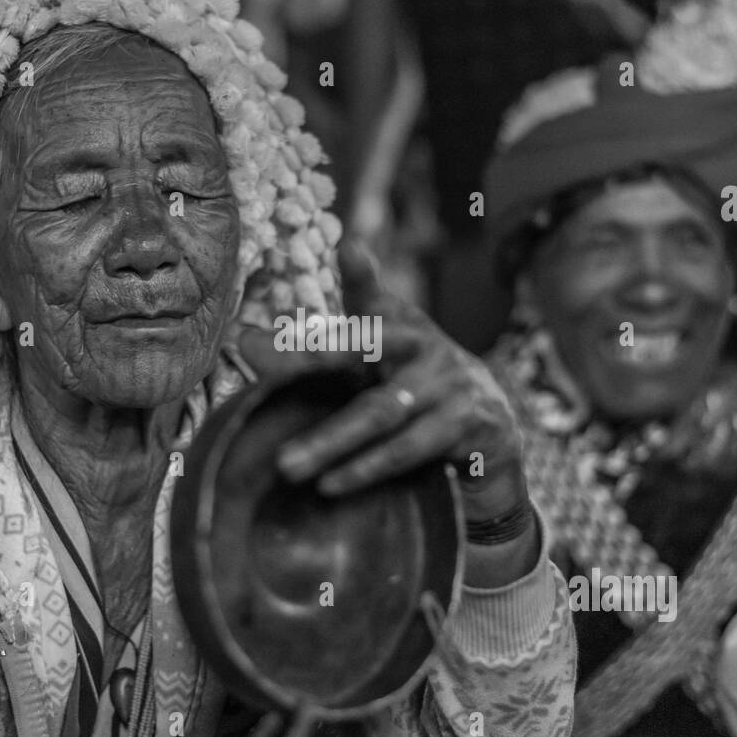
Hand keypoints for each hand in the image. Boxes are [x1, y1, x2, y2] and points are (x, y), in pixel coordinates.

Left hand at [237, 240, 539, 585]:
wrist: (493, 436)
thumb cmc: (416, 392)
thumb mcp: (376, 365)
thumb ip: (315, 353)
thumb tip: (244, 342)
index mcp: (401, 327)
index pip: (373, 299)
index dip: (362, 275)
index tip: (350, 252)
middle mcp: (428, 347)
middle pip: (367, 347)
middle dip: (311, 356)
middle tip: (258, 358)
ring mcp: (451, 386)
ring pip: (381, 413)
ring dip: (331, 440)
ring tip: (286, 464)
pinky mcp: (466, 427)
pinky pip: (409, 450)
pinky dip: (367, 468)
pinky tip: (331, 484)